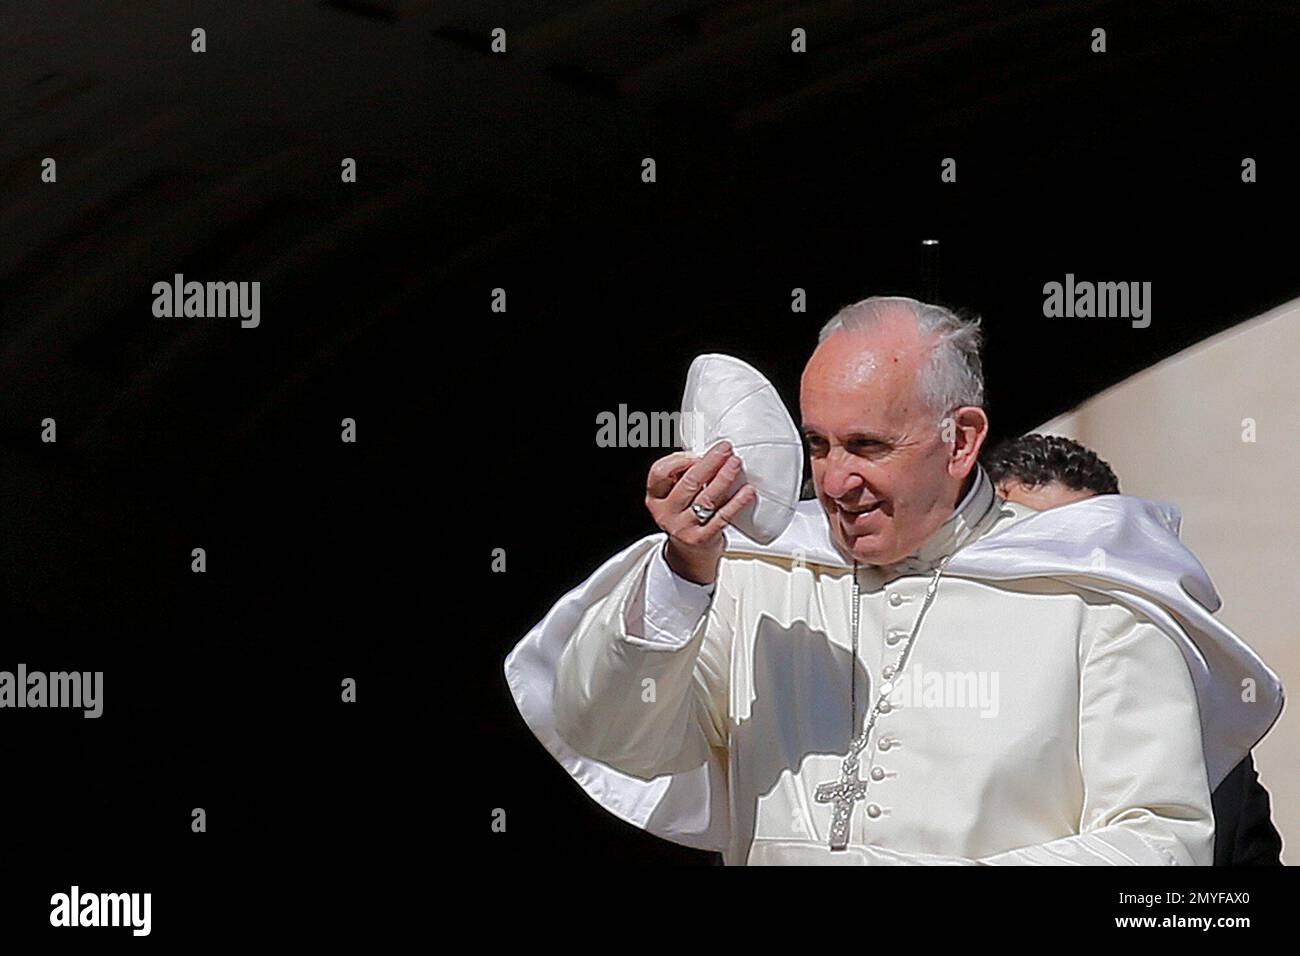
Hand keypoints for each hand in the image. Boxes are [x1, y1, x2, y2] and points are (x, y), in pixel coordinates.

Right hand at [644, 441, 756, 584]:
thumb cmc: (686, 518)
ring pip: (706, 498)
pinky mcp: (701, 539)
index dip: (680, 459)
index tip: (699, 453)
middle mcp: (666, 513)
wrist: (690, 555)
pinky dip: (736, 502)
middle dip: (710, 462)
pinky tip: (746, 492)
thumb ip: (685, 476)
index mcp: (656, 498)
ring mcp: (683, 527)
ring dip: (723, 478)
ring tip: (735, 464)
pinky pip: (721, 517)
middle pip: (688, 482)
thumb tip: (710, 456)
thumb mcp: (675, 497)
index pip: (660, 472)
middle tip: (725, 450)